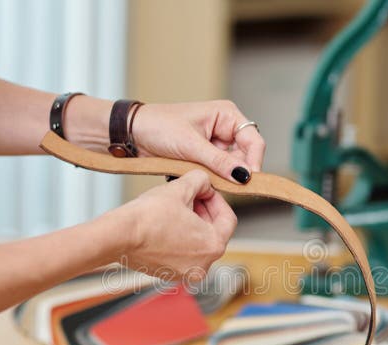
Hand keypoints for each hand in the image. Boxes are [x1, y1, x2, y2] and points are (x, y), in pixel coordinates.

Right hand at [98, 170, 236, 281]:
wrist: (118, 235)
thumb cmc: (149, 215)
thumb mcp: (181, 188)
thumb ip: (201, 180)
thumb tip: (205, 182)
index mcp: (214, 246)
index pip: (228, 219)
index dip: (217, 199)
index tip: (205, 190)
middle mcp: (204, 265)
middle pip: (213, 232)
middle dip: (204, 212)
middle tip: (190, 196)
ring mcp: (186, 273)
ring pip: (198, 243)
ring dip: (191, 224)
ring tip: (175, 208)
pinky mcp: (169, 274)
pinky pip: (182, 253)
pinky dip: (179, 238)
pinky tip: (165, 224)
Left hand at [132, 101, 265, 183]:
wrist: (132, 133)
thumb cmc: (158, 127)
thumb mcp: (190, 145)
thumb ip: (219, 161)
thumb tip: (243, 175)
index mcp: (226, 115)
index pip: (254, 140)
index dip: (254, 162)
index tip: (247, 181)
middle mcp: (225, 128)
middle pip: (245, 156)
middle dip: (235, 172)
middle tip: (224, 186)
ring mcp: (215, 143)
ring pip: (231, 167)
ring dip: (221, 176)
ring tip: (204, 177)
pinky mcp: (205, 156)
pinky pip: (217, 172)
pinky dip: (211, 178)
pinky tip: (198, 178)